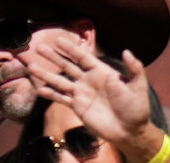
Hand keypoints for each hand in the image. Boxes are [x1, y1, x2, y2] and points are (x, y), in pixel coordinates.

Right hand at [26, 31, 161, 162]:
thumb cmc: (136, 106)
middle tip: (39, 47)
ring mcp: (82, 94)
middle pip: (67, 65)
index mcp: (101, 71)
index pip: (82, 56)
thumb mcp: (138, 85)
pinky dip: (51, 94)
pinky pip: (62, 99)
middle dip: (53, 56)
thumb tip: (127, 51)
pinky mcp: (78, 108)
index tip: (58, 40)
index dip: (70, 48)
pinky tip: (40, 89)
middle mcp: (88, 80)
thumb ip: (133, 68)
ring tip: (31, 66)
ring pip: (60, 81)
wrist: (129, 130)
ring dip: (46, 74)